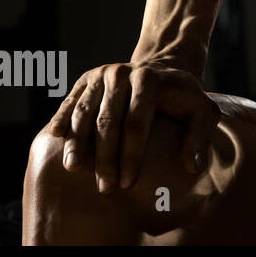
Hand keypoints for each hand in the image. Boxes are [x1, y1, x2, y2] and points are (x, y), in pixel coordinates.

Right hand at [48, 62, 219, 192]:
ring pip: (84, 113)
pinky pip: (70, 103)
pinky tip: (53, 141)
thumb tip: (193, 166)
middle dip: (105, 158)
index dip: (131, 156)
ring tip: (72, 169)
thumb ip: (200, 137)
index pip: (136, 124)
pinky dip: (61, 120)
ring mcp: (101, 74)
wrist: (162, 69)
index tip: (127, 183)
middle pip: (108, 122)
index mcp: (150, 81)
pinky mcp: (86, 79)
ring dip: (76, 143)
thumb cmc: (183, 98)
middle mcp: (122, 74)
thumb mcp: (202, 112)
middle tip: (104, 187)